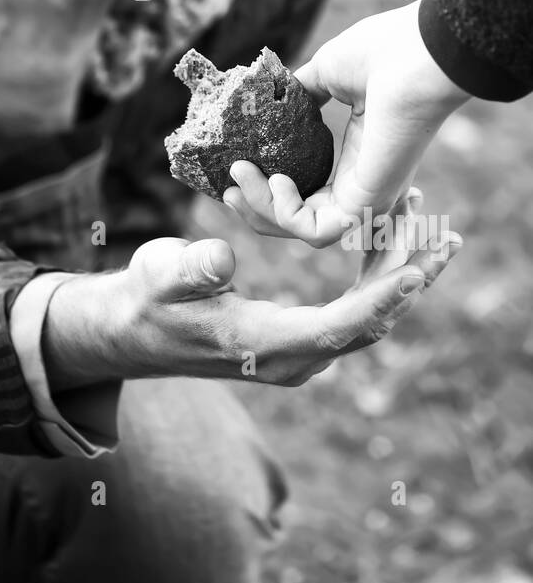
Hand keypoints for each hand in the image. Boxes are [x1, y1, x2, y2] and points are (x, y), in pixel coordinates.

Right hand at [41, 192, 461, 391]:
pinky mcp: (299, 338)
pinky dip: (378, 276)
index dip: (378, 300)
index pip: (335, 326)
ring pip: (367, 319)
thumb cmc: (147, 298)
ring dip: (399, 274)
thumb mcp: (159, 275)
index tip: (415, 270)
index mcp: (261, 342)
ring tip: (427, 224)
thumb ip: (190, 268)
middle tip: (446, 233)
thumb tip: (223, 260)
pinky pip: (354, 312)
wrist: (135, 331)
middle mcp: (290, 358)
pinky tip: (387, 237)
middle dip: (409, 279)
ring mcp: (298, 352)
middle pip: (368, 324)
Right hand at [223, 0, 469, 246]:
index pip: (305, 193)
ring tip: (241, 174)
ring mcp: (364, 199)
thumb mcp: (327, 73)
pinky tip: (276, 178)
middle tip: (227, 188)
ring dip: (260, 208)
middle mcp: (360, 186)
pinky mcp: (365, 206)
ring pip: (300, 229)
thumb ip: (300, 93)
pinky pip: (313, 230)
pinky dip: (283, 211)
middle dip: (255, 208)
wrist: (416, 55)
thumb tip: (268, 95)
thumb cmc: (383, 54)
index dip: (266, 189)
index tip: (236, 167)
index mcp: (355, 159)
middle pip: (298, 220)